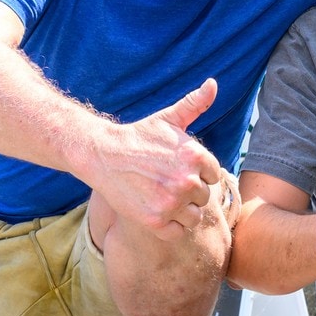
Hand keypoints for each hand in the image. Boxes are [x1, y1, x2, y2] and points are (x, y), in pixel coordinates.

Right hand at [84, 79, 224, 238]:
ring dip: (182, 210)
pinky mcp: (155, 221)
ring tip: (162, 195)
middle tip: (165, 180)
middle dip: (188, 190)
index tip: (176, 167)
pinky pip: (177, 231)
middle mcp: (186, 180)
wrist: (102, 155)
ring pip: (194, 216)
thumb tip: (213, 84)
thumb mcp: (167, 118)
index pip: (213, 175)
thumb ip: (194, 104)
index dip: (196, 172)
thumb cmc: (138, 136)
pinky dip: (169, 225)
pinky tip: (156, 209)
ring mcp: (171, 202)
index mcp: (194, 155)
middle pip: (204, 196)